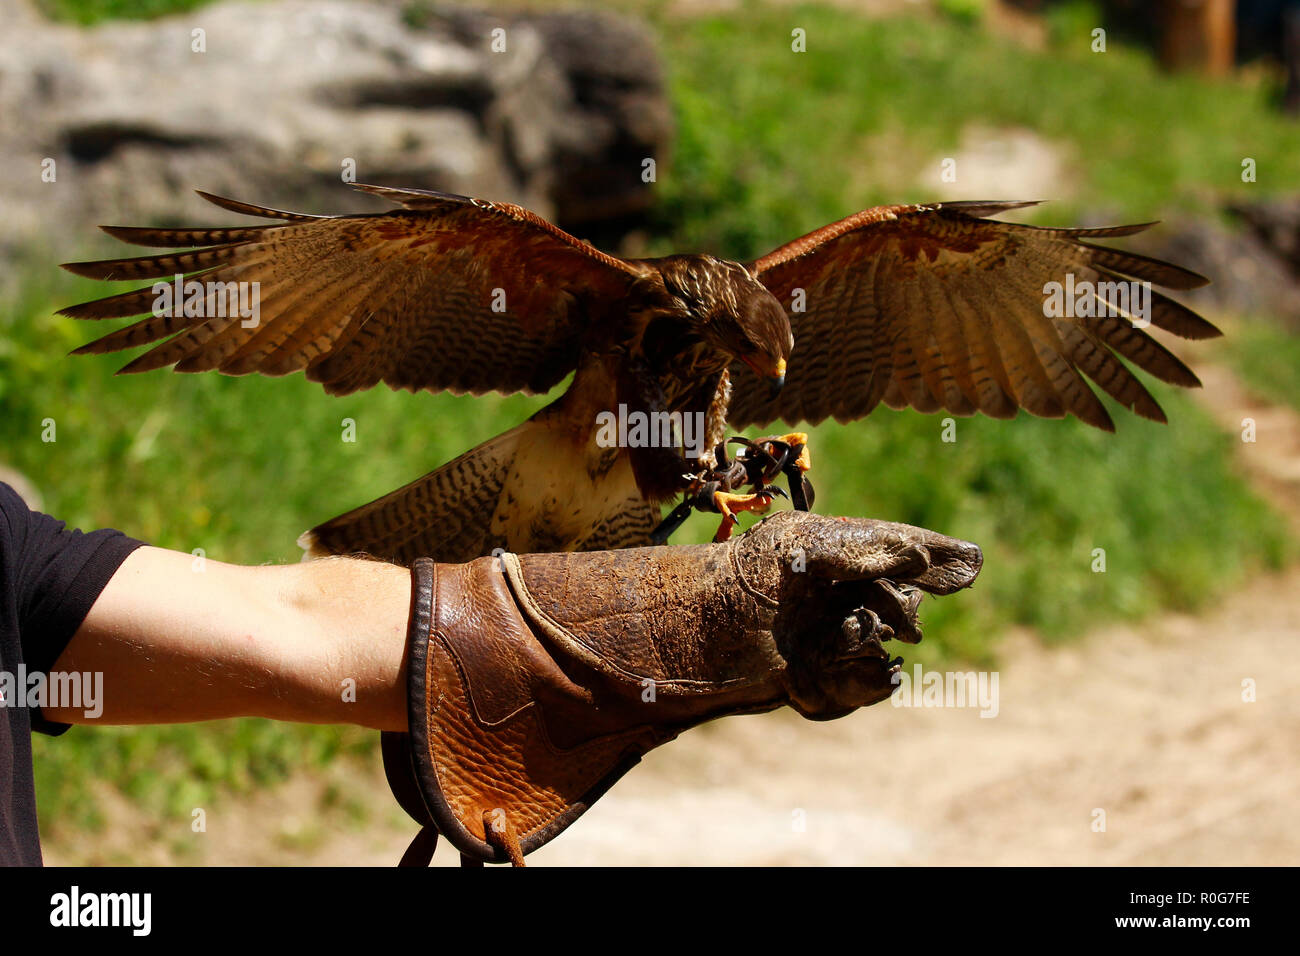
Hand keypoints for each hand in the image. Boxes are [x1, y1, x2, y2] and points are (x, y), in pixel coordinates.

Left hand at [731, 510, 982, 717]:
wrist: (693, 632)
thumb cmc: (741, 579)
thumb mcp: (804, 547)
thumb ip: (865, 549)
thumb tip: (921, 554)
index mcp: (833, 558)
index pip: (897, 553)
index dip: (934, 558)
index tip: (970, 563)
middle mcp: (836, 598)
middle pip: (899, 600)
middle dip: (900, 605)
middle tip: (898, 614)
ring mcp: (831, 640)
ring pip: (885, 641)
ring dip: (870, 637)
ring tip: (840, 636)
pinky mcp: (825, 681)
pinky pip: (867, 683)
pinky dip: (863, 679)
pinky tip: (847, 667)